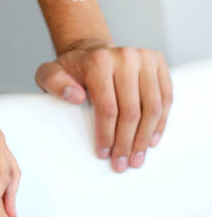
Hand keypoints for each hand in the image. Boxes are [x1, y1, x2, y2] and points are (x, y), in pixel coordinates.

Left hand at [35, 41, 172, 169]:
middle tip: (122, 164)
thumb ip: (53, 82)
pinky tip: (151, 140)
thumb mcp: (50, 74)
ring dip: (145, 138)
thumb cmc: (73, 70)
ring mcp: (145, 58)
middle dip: (126, 142)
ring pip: (152, 107)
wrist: (94, 52)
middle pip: (132, 110)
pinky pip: (166, 98)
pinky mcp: (159, 63)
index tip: (103, 154)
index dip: (106, 135)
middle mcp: (125, 56)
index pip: (107, 107)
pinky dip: (159, 123)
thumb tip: (75, 96)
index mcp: (99, 60)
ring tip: (137, 158)